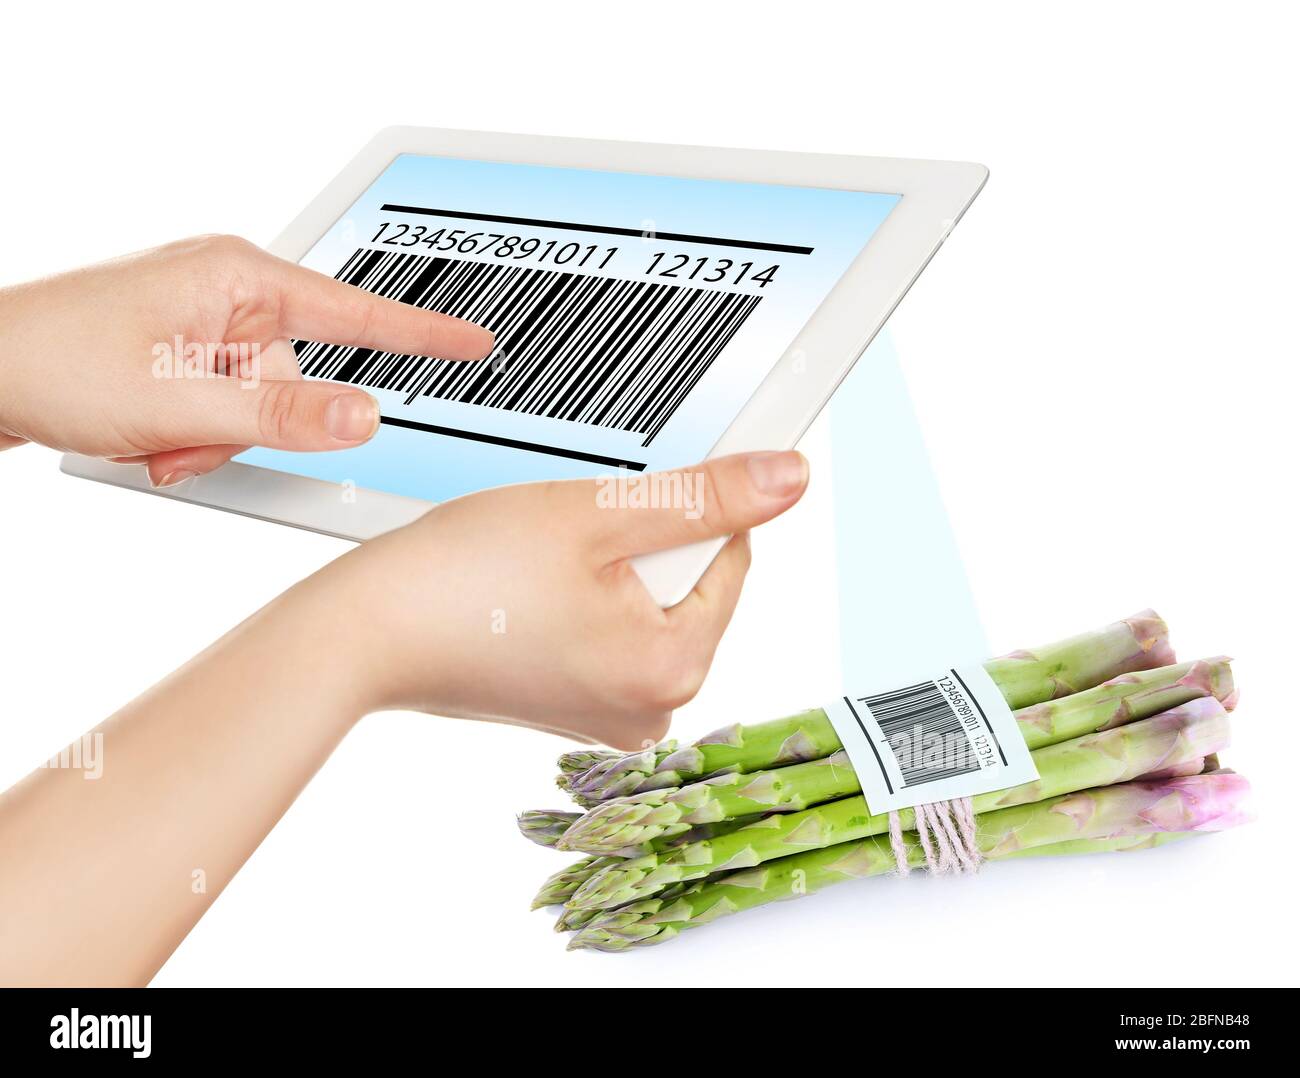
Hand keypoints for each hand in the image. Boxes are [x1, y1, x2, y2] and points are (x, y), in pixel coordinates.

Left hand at [0, 234, 491, 485]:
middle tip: (189, 437)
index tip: (475, 342)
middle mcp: (226, 295)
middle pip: (297, 382)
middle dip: (249, 427)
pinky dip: (198, 437)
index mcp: (238, 278)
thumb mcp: (183, 402)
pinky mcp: (182, 353)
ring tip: (157, 438)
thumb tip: (363, 417)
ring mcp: (202, 325)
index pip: (355, 311)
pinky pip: (225, 408)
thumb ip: (284, 416)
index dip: (422, 333)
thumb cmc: (52, 359)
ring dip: (216, 440)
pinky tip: (153, 437)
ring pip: (260, 406)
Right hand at [310, 450, 810, 748]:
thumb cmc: (460, 580)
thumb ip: (704, 497)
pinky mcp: (571, 704)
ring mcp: (608, 711)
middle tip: (568, 532)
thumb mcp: (595, 515)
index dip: (687, 506)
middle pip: (683, 582)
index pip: (729, 558)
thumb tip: (789, 479)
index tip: (647, 480)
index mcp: (671, 671)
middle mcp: (649, 708)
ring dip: (602, 564)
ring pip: (640, 600)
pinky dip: (577, 595)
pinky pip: (604, 628)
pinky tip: (525, 587)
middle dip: (637, 540)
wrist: (360, 633)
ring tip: (535, 565)